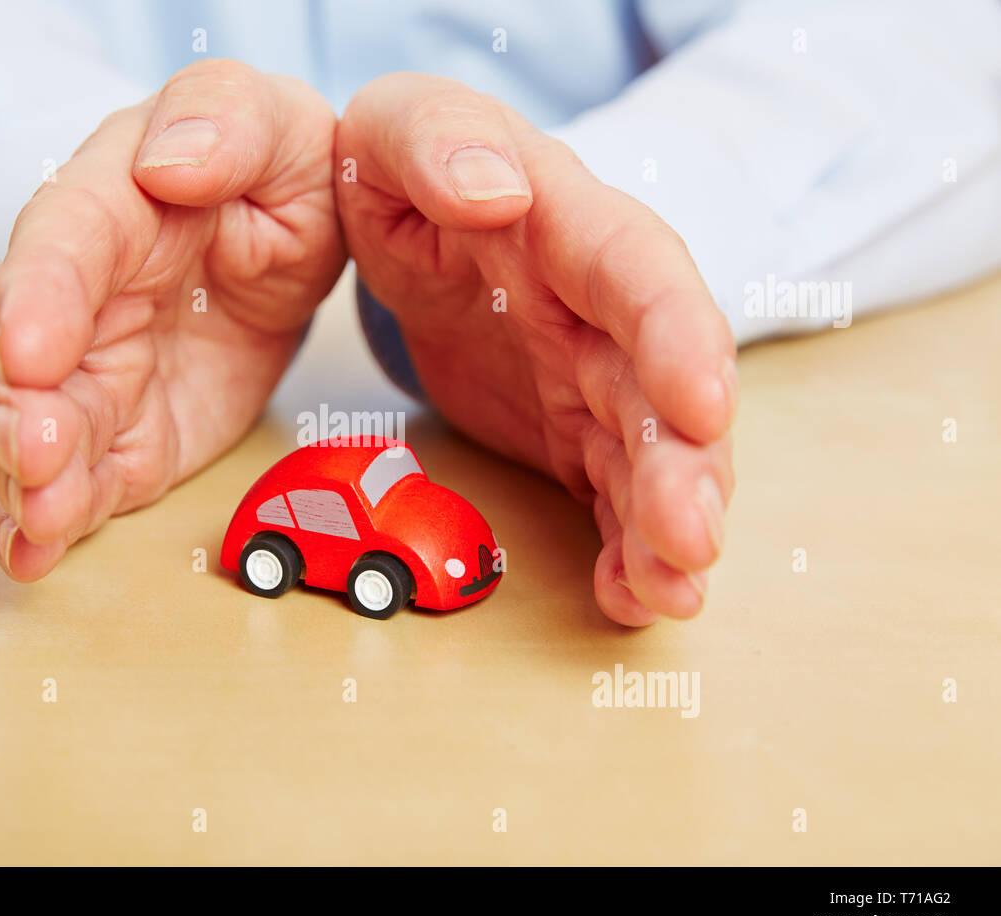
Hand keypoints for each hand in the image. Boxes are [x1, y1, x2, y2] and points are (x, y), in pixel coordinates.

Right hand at [0, 59, 343, 579]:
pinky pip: (69, 482)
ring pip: (17, 424)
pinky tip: (34, 551)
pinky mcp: (118, 437)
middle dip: (0, 404)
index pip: (59, 242)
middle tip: (35, 450)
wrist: (290, 241)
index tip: (34, 354)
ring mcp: (88, 372)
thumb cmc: (273, 170)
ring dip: (18, 473)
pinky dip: (42, 521)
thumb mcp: (276, 124)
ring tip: (42, 514)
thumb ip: (227, 120)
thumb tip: (169, 164)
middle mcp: (76, 293)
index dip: (38, 298)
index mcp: (112, 203)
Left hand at [336, 73, 735, 624]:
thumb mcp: (399, 128)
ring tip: (671, 593)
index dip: (676, 336)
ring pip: (650, 457)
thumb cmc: (412, 167)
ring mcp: (594, 379)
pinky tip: (629, 600)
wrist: (420, 223)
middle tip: (692, 538)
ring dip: (667, 526)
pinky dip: (624, 551)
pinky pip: (611, 497)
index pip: (638, 272)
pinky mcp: (576, 433)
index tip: (702, 403)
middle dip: (686, 464)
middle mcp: (599, 311)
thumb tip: (495, 190)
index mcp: (566, 226)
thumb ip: (438, 141)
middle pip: (661, 388)